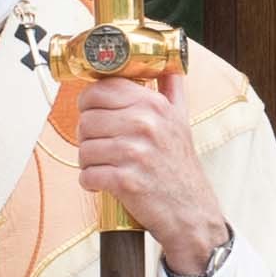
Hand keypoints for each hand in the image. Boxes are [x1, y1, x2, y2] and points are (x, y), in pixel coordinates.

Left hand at [65, 75, 227, 276]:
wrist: (192, 212)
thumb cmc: (180, 167)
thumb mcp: (181, 121)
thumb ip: (172, 89)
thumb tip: (167, 64)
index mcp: (154, 105)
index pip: (100, 90)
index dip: (90, 104)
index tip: (97, 116)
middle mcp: (145, 124)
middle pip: (86, 120)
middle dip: (89, 137)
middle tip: (103, 149)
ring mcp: (135, 153)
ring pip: (83, 148)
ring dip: (89, 162)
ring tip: (106, 167)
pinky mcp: (126, 181)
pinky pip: (87, 175)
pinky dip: (90, 182)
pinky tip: (105, 184)